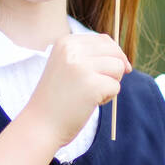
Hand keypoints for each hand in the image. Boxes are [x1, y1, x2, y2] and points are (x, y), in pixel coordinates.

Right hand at [23, 34, 130, 149]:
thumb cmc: (57, 98)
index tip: (97, 74)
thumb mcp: (67, 67)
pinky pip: (116, 87)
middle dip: (112, 70)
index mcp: (65, 42)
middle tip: (93, 86)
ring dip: (109, 84)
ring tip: (88, 95)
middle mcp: (72, 49)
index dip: (110, 58)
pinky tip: (87, 104)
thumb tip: (124, 57)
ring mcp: (81, 67)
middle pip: (115, 52)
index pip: (104, 40)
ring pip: (118, 68)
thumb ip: (90, 55)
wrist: (40, 125)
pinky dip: (106, 98)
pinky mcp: (92, 85)